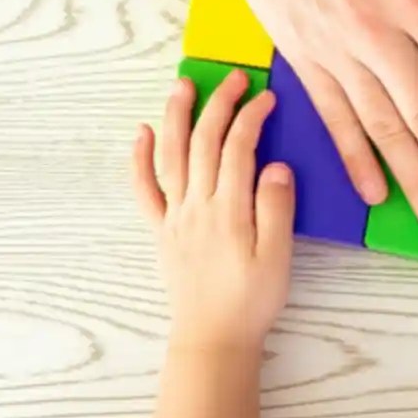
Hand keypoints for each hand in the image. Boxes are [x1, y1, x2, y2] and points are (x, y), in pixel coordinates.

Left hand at [131, 71, 293, 349]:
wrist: (212, 338)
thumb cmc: (252, 300)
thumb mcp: (277, 258)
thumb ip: (277, 209)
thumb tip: (276, 166)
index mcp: (230, 210)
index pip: (239, 149)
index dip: (252, 118)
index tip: (268, 98)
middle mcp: (197, 206)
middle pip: (203, 142)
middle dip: (219, 104)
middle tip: (234, 79)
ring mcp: (175, 216)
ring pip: (171, 156)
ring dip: (176, 117)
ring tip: (183, 86)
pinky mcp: (162, 230)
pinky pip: (144, 189)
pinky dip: (140, 158)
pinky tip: (142, 133)